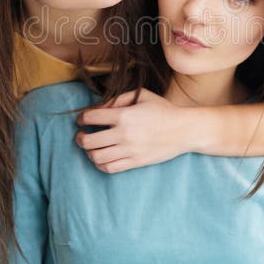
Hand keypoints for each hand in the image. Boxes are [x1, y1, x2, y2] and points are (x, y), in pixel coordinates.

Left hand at [73, 88, 191, 173]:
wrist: (184, 130)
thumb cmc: (162, 110)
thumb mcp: (142, 95)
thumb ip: (118, 98)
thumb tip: (98, 107)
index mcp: (123, 115)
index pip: (90, 118)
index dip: (81, 118)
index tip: (81, 120)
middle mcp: (124, 134)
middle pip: (88, 141)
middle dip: (80, 138)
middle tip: (81, 135)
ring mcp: (129, 150)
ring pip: (96, 157)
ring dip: (89, 152)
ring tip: (91, 147)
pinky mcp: (135, 162)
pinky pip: (110, 168)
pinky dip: (100, 164)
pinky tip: (102, 158)